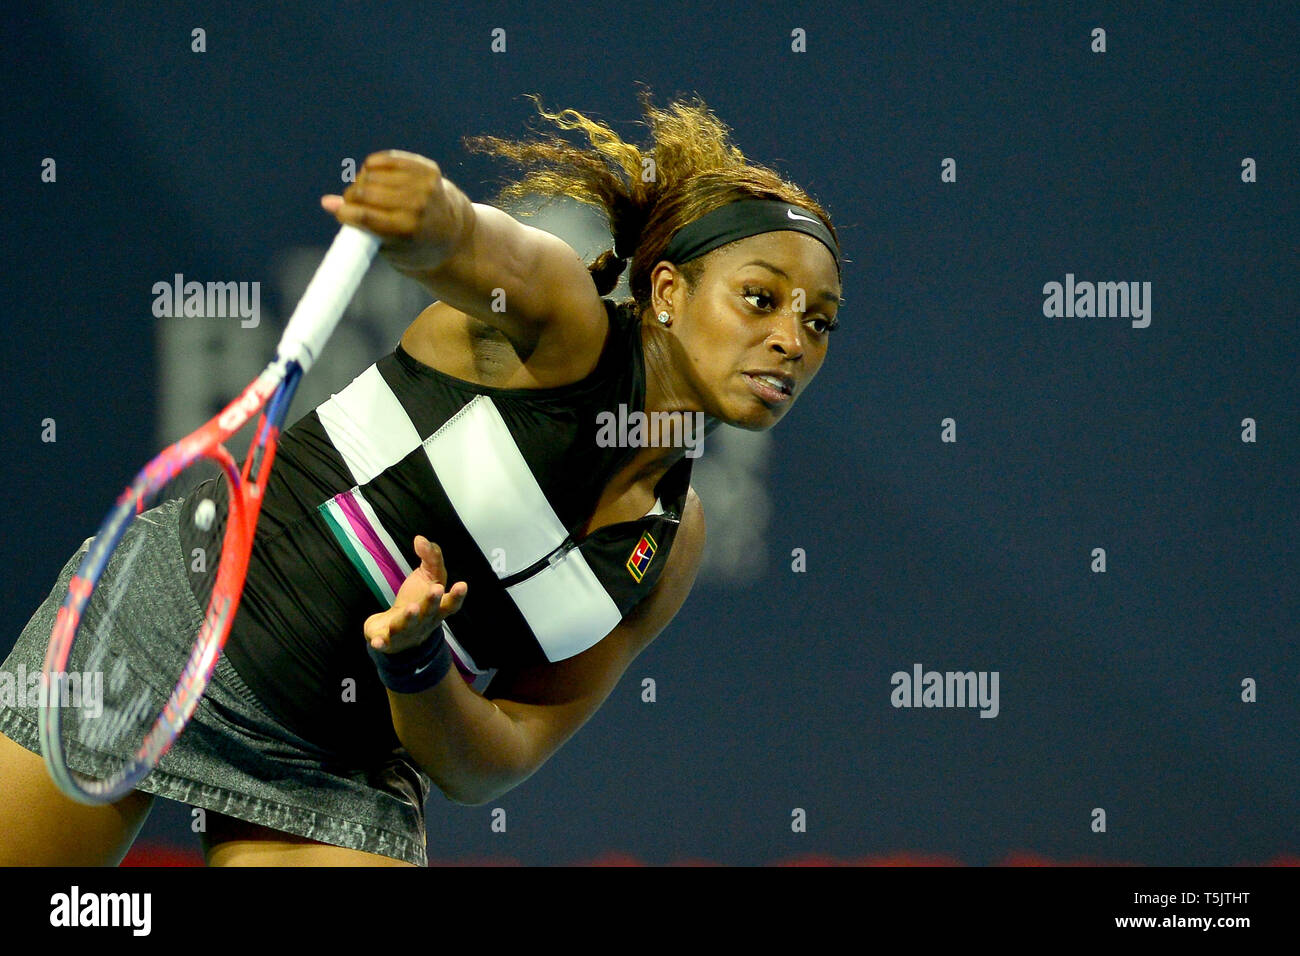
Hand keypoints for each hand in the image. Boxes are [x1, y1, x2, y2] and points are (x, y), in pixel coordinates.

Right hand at [321, 150, 469, 272]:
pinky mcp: (427, 169)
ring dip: (362, 181)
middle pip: (366, 192)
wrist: (453, 233)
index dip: (345, 212)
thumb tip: (327, 202)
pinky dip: (375, 165)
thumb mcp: (388, 247)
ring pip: (374, 172)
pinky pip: (388, 158)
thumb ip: (359, 225)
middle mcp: (417, 206)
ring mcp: (424, 185)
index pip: (364, 216)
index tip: (339, 213)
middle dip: (351, 197)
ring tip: (364, 191)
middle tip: (351, 203)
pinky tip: (373, 174)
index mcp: (407, 231)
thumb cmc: (414, 246)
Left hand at [363, 536, 467, 654]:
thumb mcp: (427, 578)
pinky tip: (376, 642)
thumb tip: (420, 539)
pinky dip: (380, 643)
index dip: (457, 596)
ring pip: (408, 625)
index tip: (462, 585)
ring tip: (412, 608)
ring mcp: (406, 632)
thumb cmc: (417, 600)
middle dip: (433, 601)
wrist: (396, 633)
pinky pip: (383, 642)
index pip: (450, 603)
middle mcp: (424, 622)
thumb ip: (430, 557)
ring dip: (411, 617)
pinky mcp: (386, 640)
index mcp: (436, 609)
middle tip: (436, 588)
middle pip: (430, 612)